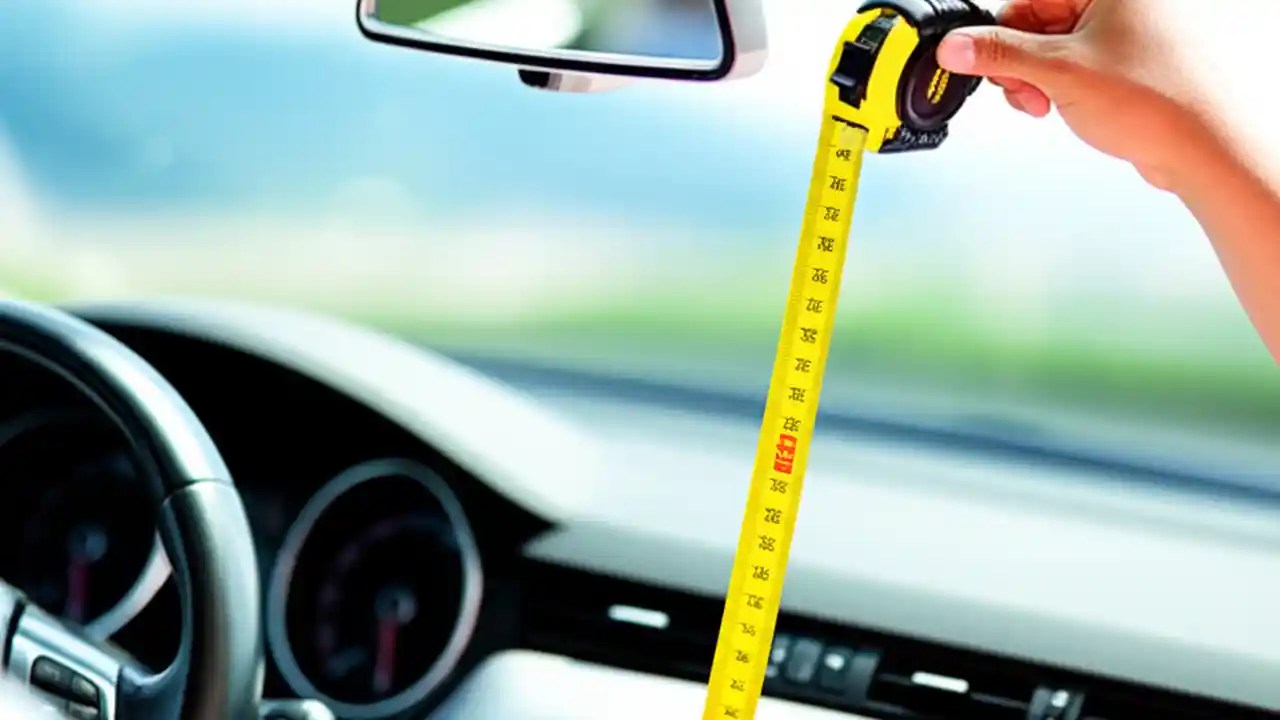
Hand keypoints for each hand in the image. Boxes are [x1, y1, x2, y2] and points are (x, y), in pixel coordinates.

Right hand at [935, 0, 1217, 192]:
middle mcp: (1118, 2)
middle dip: (1021, 64)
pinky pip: (1072, 65)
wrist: (1203, 146)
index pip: (1025, 0)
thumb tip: (955, 46)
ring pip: (1051, 48)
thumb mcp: (1060, 72)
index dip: (1000, 35)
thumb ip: (1000, 56)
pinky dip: (1059, 87)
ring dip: (1037, 80)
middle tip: (1028, 92)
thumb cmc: (1157, 100)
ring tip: (1049, 103)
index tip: (986, 65)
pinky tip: (1066, 105)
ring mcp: (1122, 30)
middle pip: (1035, 23)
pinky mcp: (1124, 60)